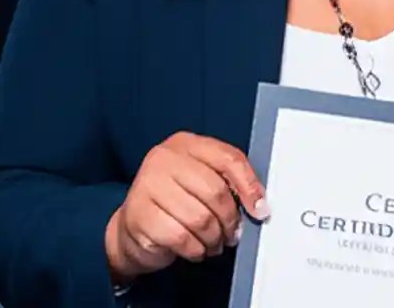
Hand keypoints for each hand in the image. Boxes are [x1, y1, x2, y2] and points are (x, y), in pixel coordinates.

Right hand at [104, 132, 268, 282]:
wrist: (133, 227)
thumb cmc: (174, 203)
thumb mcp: (200, 182)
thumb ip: (227, 182)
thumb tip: (258, 203)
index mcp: (185, 144)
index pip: (228, 158)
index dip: (249, 186)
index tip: (260, 209)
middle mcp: (164, 158)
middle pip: (215, 191)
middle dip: (229, 219)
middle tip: (232, 233)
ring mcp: (148, 185)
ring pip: (200, 218)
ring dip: (213, 238)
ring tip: (213, 242)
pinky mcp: (140, 215)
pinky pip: (182, 238)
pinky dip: (195, 249)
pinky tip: (194, 248)